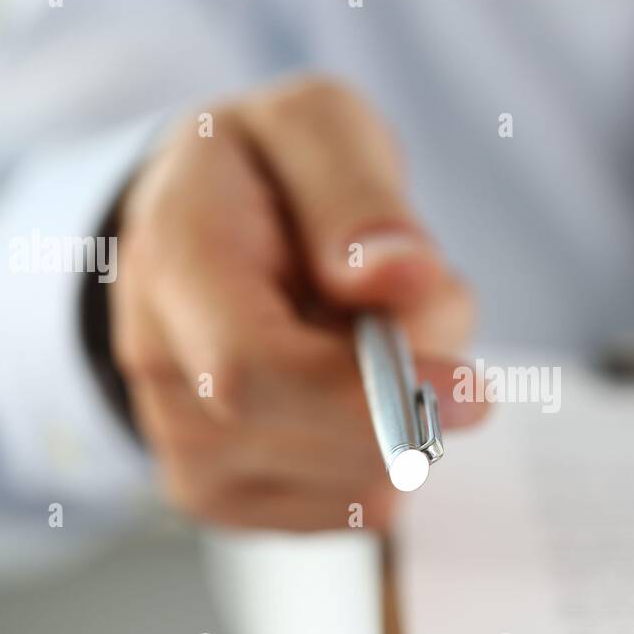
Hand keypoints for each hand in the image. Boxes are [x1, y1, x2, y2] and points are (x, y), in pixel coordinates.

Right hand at [109, 78, 485, 530]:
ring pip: (360, 479)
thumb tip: (400, 278)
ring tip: (375, 329)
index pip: (254, 369)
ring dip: (412, 412)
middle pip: (325, 438)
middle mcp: (161, 370)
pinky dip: (392, 452)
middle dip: (419, 387)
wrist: (199, 231)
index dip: (370, 394)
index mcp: (173, 262)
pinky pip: (361, 506)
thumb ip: (354, 194)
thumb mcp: (315, 126)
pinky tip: (356, 386)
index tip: (472, 389)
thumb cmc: (266, 172)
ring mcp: (188, 449)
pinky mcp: (231, 499)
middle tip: (428, 298)